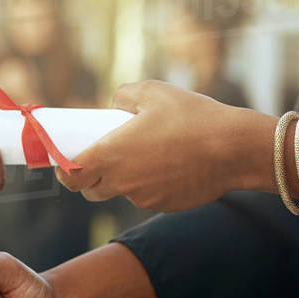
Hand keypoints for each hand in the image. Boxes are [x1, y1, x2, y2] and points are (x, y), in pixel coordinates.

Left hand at [56, 80, 273, 209]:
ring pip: (122, 193)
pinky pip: (148, 197)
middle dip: (91, 178)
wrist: (234, 148)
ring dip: (124, 180)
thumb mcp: (154, 91)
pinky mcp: (165, 205)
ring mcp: (144, 198)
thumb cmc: (192, 117)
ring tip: (147, 154)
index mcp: (110, 155)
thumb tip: (113, 103)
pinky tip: (171, 164)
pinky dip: (151, 185)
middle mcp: (123, 183)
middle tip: (102, 158)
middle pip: (91, 190)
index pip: (71, 177)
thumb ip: (124, 95)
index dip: (65, 171)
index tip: (67, 161)